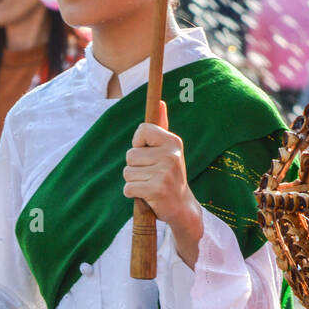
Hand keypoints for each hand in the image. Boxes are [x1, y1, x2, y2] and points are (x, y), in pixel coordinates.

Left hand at [123, 101, 202, 258]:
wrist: (182, 207)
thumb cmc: (170, 175)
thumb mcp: (168, 150)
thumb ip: (161, 127)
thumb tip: (160, 102)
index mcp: (173, 141)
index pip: (141, 131)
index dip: (139, 144)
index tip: (149, 154)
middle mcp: (170, 155)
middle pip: (130, 155)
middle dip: (135, 167)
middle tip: (152, 175)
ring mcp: (164, 173)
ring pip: (127, 172)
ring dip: (134, 181)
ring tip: (150, 184)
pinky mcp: (156, 190)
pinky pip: (128, 188)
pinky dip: (133, 194)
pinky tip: (147, 195)